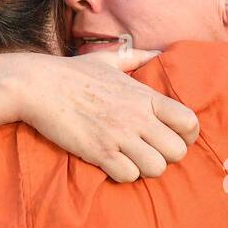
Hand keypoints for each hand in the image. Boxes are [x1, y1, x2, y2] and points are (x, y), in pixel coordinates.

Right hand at [14, 47, 199, 182]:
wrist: (38, 85)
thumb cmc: (73, 73)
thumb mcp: (109, 59)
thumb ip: (137, 57)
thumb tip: (157, 52)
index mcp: (145, 96)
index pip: (189, 121)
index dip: (187, 135)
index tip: (174, 137)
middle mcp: (137, 116)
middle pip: (178, 151)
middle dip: (167, 156)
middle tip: (150, 151)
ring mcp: (119, 135)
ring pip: (156, 168)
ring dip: (146, 168)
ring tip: (132, 159)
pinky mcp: (99, 152)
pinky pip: (129, 176)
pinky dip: (123, 174)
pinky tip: (113, 163)